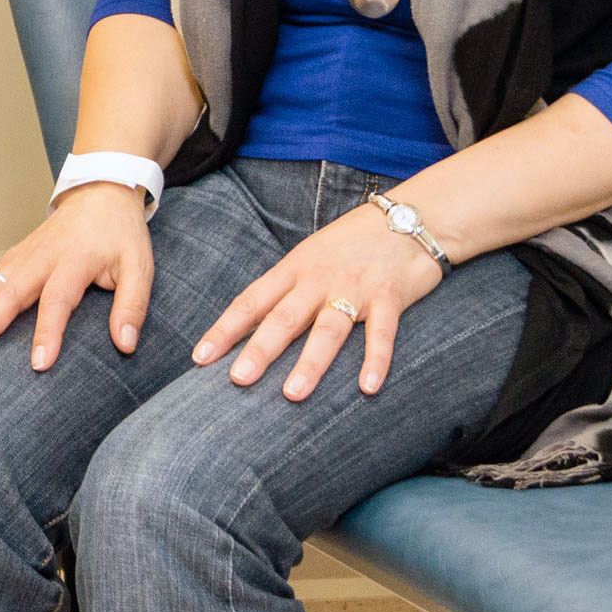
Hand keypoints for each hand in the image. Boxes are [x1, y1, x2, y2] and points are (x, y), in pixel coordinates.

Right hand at [0, 183, 152, 372]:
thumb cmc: (118, 232)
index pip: (57, 300)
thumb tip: (126, 342)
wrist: (100, 194)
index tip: (39, 364)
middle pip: (7, 294)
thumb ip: (133, 305)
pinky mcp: (11, 259)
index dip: (48, 332)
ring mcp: (21, 257)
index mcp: (74, 260)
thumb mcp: (139, 266)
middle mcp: (40, 258)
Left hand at [192, 207, 443, 399]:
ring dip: (310, 363)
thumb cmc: (352, 243)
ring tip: (292, 393)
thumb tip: (251, 324)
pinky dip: (376, 361)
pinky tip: (368, 388)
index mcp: (293, 269)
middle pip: (284, 318)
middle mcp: (319, 279)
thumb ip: (286, 289)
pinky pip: (382, 334)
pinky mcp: (391, 297)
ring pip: (328, 330)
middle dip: (260, 350)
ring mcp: (356, 288)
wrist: (411, 218)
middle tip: (238, 380)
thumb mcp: (310, 257)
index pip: (251, 301)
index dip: (225, 329)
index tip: (200, 357)